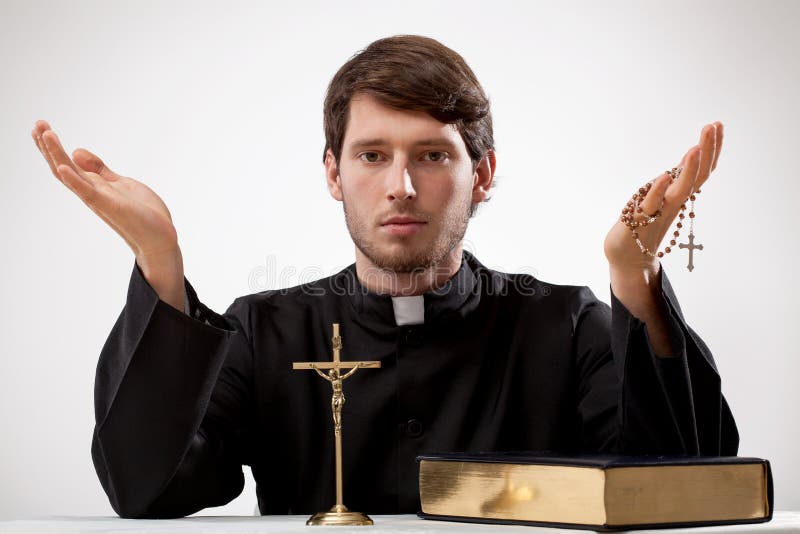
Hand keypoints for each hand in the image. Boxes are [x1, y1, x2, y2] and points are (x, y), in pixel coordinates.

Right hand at [32, 120, 179, 267]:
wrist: (160, 240)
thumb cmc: (143, 215)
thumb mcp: (121, 184)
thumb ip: (100, 170)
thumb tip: (76, 151)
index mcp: (95, 186)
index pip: (68, 164)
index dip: (53, 147)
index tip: (41, 127)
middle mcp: (92, 193)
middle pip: (63, 167)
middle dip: (49, 146)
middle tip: (37, 123)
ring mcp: (100, 200)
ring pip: (71, 175)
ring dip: (56, 155)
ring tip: (44, 133)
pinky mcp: (111, 207)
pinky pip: (88, 193)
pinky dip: (75, 180)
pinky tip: (63, 166)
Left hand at [604, 122, 723, 272]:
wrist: (628, 258)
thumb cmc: (644, 223)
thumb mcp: (661, 195)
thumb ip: (675, 180)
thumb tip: (691, 158)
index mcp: (677, 194)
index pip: (700, 170)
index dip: (711, 149)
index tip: (718, 125)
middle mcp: (673, 202)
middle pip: (696, 176)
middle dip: (707, 150)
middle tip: (714, 126)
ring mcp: (659, 211)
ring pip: (679, 190)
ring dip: (688, 170)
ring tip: (695, 148)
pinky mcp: (640, 220)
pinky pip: (651, 205)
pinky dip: (659, 191)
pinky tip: (665, 177)